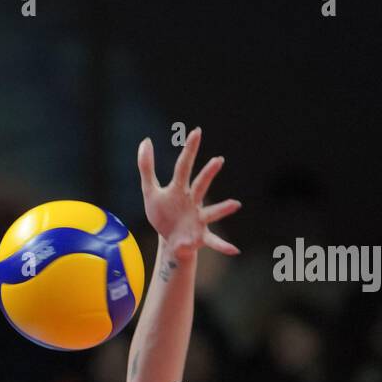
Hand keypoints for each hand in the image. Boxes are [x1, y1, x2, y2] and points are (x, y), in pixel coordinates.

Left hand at [137, 128, 240, 259]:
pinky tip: (235, 250)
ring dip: (222, 209)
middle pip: (200, 186)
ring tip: (235, 204)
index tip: (196, 132)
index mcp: (179, 190)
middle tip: (218, 160)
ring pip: (211, 212)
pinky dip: (223, 245)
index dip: (189, 150)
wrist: (169, 239)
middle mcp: (193, 202)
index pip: (183, 167)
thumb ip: (146, 167)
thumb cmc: (163, 213)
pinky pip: (213, 241)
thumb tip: (146, 140)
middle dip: (208, 174)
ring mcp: (198, 219)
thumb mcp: (150, 191)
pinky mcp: (199, 237)